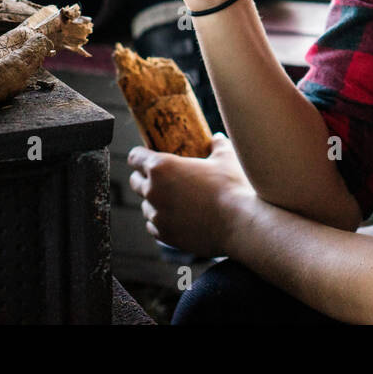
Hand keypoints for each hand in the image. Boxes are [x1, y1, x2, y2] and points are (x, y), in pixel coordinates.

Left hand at [126, 133, 254, 256]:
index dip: (140, 155)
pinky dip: (162, 221)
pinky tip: (177, 217)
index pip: (134, 157)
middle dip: (145, 178)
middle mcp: (153, 191)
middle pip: (135, 181)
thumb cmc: (231, 187)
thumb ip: (218, 145)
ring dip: (155, 201)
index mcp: (162, 167)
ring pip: (146, 205)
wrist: (238, 223)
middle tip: (162, 178)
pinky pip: (154, 225)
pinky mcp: (164, 235)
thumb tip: (217, 138)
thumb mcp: (225, 158)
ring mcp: (157, 215)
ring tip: (175, 200)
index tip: (147, 156)